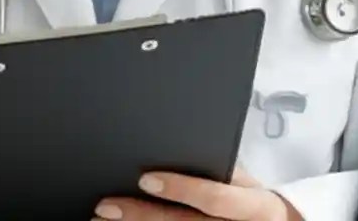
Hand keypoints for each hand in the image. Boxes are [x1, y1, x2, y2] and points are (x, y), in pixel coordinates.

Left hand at [93, 167, 302, 220]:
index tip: (146, 178)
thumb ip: (217, 170)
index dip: (181, 188)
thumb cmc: (254, 201)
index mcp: (255, 207)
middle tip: (106, 206)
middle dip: (141, 215)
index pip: (216, 199)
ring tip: (102, 220)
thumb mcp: (247, 182)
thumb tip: (175, 143)